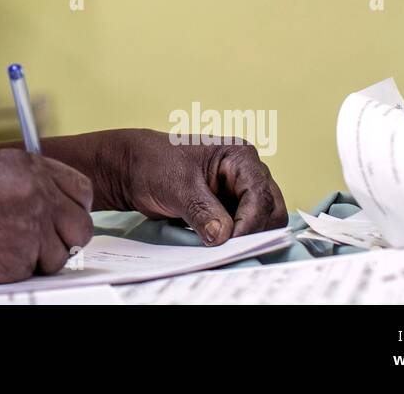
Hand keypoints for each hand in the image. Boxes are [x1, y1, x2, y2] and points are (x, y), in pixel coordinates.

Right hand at [0, 149, 93, 285]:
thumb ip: (23, 181)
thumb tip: (49, 197)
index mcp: (27, 166)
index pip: (80, 188)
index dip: (73, 207)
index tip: (64, 216)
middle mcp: (36, 193)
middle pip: (80, 224)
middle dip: (66, 237)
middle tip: (42, 242)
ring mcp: (32, 226)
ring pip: (62, 252)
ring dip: (42, 257)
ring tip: (5, 247)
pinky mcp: (23, 259)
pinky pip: (37, 271)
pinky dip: (21, 270)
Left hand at [94, 129, 287, 244]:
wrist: (132, 169)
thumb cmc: (154, 164)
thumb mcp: (178, 187)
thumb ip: (202, 211)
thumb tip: (223, 236)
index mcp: (240, 157)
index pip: (260, 196)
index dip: (249, 222)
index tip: (231, 241)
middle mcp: (246, 173)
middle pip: (270, 210)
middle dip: (253, 230)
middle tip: (227, 246)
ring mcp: (239, 191)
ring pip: (260, 222)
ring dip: (244, 236)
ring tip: (219, 245)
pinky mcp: (229, 208)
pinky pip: (243, 228)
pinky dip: (234, 239)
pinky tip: (216, 244)